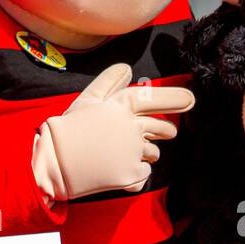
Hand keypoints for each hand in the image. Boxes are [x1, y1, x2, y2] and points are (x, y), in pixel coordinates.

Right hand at [33, 63, 193, 201]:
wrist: (53, 162)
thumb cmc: (69, 128)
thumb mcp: (87, 99)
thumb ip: (110, 81)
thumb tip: (127, 68)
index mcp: (122, 106)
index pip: (156, 99)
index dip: (177, 98)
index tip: (191, 99)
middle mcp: (133, 128)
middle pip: (163, 128)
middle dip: (165, 131)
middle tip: (158, 133)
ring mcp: (133, 152)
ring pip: (154, 153)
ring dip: (145, 153)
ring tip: (120, 152)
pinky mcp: (131, 175)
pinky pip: (144, 173)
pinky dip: (134, 173)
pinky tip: (115, 169)